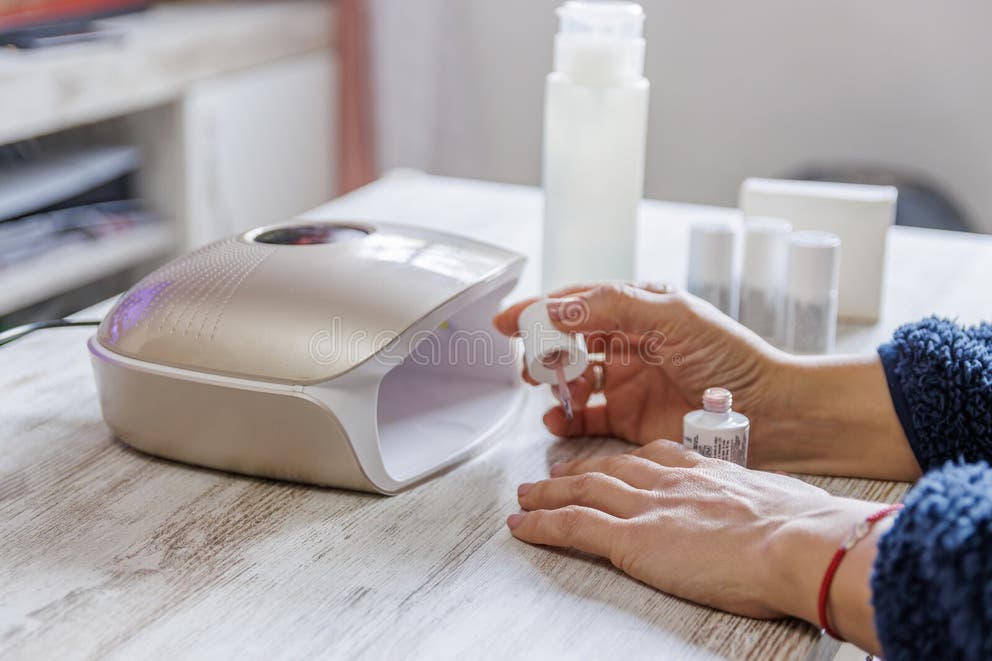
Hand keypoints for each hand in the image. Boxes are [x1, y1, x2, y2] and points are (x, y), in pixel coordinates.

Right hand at [494, 283, 919, 480]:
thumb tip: (559, 308)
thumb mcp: (673, 316)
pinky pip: (585, 419)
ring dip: (554, 384)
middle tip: (531, 363)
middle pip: (568, 342)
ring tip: (552, 390)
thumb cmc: (730, 357)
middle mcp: (627, 344)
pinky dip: (565, 421)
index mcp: (637, 309)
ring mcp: (626, 383)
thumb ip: (614, 306)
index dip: (540, 311)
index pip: (578, 304)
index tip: (508, 321)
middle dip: (543, 350)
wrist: (770, 413)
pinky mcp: (629, 420)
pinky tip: (558, 421)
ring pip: (572, 380)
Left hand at [507, 440, 887, 652]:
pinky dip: (542, 524)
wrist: (799, 542)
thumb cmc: (804, 529)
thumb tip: (774, 524)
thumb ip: (761, 508)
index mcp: (705, 471)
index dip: (626, 461)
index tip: (615, 463)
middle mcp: (669, 481)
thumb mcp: (781, 505)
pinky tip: (522, 526)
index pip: (653, 457)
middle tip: (556, 475)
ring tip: (526, 496)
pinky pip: (574, 526)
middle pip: (610, 468)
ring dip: (548, 493)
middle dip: (578, 470)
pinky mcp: (632, 539)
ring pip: (583, 490)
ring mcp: (647, 507)